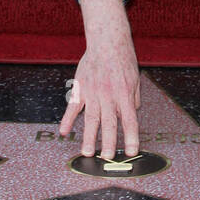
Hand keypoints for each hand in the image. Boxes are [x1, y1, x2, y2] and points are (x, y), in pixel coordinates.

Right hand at [60, 0, 139, 158]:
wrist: (107, 41)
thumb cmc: (123, 60)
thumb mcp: (136, 79)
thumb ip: (134, 100)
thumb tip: (131, 115)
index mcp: (125, 94)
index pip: (129, 121)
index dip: (131, 138)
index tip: (131, 152)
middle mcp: (109, 96)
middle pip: (109, 123)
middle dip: (108, 142)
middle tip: (107, 158)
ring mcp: (93, 92)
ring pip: (91, 119)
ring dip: (89, 137)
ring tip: (87, 153)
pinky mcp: (81, 88)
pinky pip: (73, 107)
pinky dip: (68, 120)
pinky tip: (64, 132)